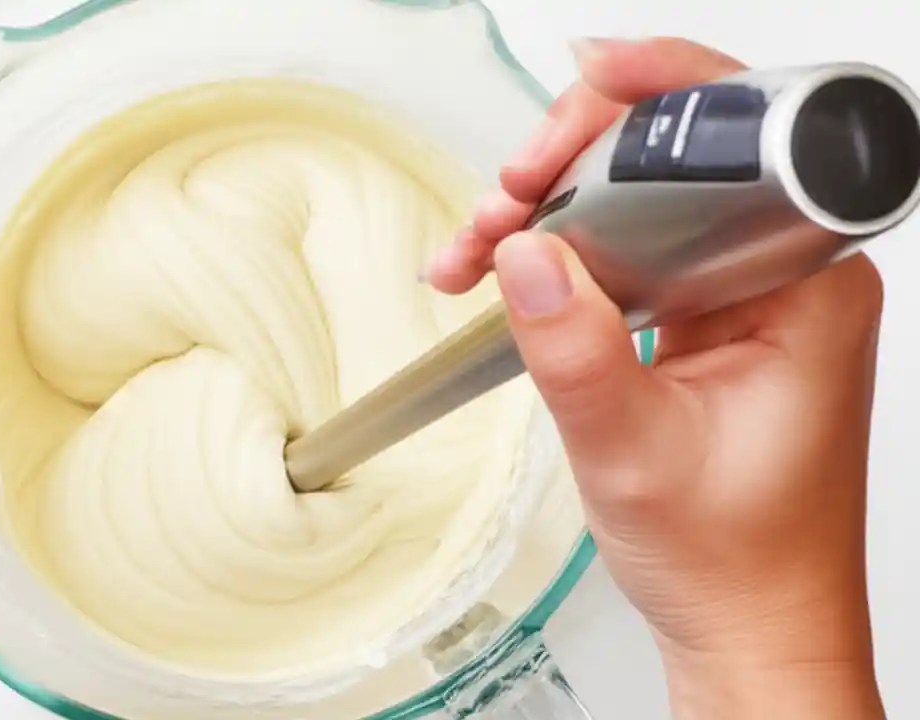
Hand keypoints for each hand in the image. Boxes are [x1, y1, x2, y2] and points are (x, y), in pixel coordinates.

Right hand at [427, 39, 885, 718]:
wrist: (747, 625)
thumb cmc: (737, 557)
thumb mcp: (634, 453)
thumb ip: (574, 347)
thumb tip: (522, 253)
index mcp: (807, 284)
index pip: (735, 143)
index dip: (646, 109)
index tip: (564, 126)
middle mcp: (782, 273)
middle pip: (676, 155)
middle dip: (573, 162)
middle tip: (507, 202)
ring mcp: (741, 292)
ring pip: (639, 200)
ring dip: (551, 213)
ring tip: (482, 249)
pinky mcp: (704, 316)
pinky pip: (629, 251)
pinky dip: (561, 256)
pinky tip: (509, 274)